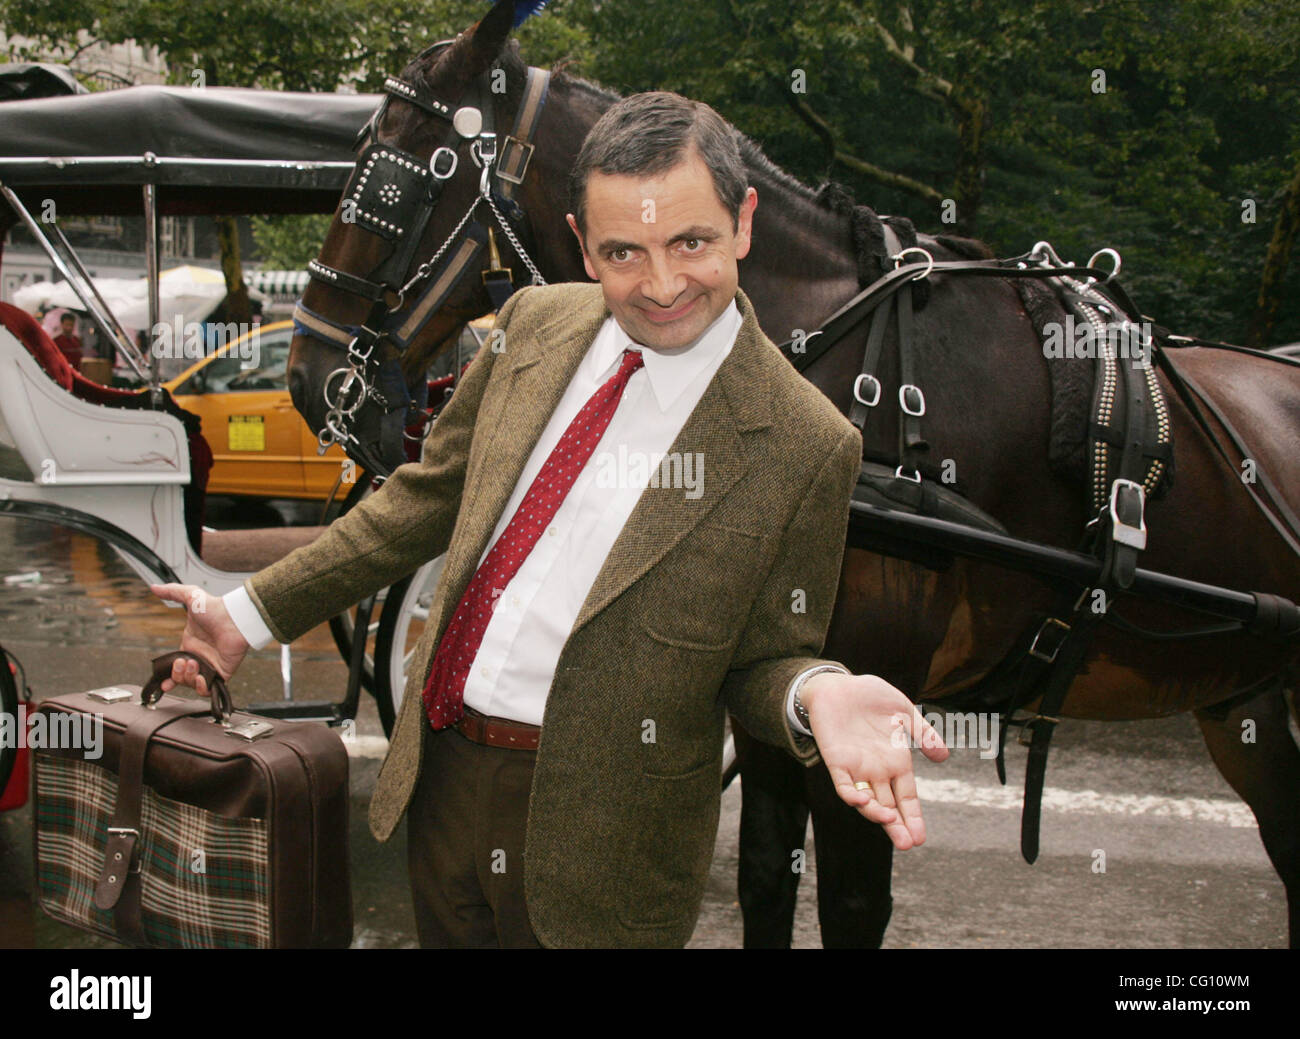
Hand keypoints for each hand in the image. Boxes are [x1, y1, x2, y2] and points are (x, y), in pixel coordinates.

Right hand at [148, 583, 250, 695]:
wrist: (235, 617)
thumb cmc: (216, 608)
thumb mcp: (191, 597)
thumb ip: (172, 592)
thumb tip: (154, 587)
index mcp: (190, 646)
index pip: (175, 667)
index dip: (168, 675)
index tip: (162, 682)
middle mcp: (199, 658)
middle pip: (181, 678)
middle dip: (177, 675)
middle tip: (182, 662)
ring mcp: (211, 666)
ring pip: (193, 684)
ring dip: (188, 678)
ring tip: (193, 664)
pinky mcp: (223, 672)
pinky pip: (210, 688)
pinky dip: (203, 687)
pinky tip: (202, 678)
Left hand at [800, 671, 947, 849]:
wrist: (838, 683)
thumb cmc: (871, 696)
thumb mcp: (903, 712)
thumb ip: (923, 733)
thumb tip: (943, 757)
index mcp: (895, 762)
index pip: (906, 797)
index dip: (913, 817)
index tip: (920, 838)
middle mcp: (877, 770)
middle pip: (888, 807)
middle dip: (896, 827)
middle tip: (908, 844)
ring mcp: (856, 768)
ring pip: (866, 801)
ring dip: (876, 814)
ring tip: (889, 821)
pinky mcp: (836, 761)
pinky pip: (843, 784)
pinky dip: (852, 795)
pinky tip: (863, 800)